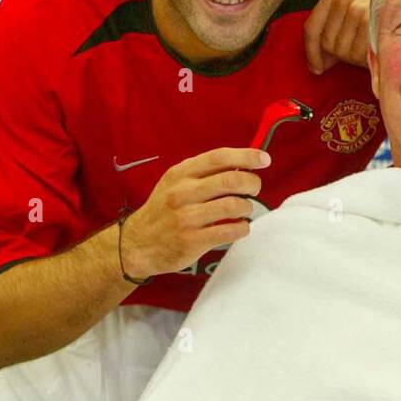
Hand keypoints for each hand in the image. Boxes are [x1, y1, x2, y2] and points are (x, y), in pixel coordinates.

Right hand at [120, 147, 268, 278]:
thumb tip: (242, 165)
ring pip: (234, 205)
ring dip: (248, 207)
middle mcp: (183, 193)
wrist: (136, 244)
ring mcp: (187, 218)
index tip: (264, 160)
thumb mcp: (175, 183)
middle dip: (252, 183)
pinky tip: (240, 227)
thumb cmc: (163, 210)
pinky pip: (230, 231)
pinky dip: (242, 228)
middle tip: (255, 188)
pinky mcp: (192, 241)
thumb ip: (203, 174)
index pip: (219, 157)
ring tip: (244, 210)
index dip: (246, 156)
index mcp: (181, 174)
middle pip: (232, 180)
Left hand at [303, 0, 372, 74]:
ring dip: (355, 56)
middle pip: (327, 43)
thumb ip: (333, 33)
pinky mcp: (372, 22)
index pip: (311, 28)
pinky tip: (376, 48)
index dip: (311, 52)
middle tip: (359, 48)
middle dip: (339, 54)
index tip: (317, 68)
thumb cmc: (381, 12)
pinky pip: (358, 53)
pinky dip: (366, 57)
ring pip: (342, 51)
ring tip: (370, 44)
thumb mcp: (352, 14)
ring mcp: (358, 8)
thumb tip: (317, 66)